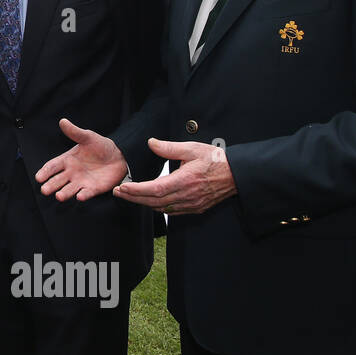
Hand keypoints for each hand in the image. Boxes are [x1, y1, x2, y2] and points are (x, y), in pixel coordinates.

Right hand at [35, 118, 128, 200]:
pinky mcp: (93, 189)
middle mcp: (71, 173)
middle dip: (51, 185)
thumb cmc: (101, 146)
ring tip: (59, 196)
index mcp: (67, 160)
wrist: (119, 156)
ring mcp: (81, 182)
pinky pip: (87, 193)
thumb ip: (75, 132)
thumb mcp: (88, 137)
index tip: (38, 178)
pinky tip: (79, 197)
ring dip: (64, 193)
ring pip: (70, 189)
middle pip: (58, 180)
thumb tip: (63, 121)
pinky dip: (83, 195)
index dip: (45, 172)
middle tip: (44, 190)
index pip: (52, 167)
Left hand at [113, 139, 235, 214]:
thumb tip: (151, 142)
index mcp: (185, 181)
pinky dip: (157, 207)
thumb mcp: (192, 148)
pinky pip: (172, 212)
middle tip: (118, 192)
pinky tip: (149, 201)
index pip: (155, 189)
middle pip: (154, 202)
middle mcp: (187, 196)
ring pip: (161, 208)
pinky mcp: (195, 208)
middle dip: (134, 198)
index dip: (137, 191)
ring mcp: (191, 205)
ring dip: (143, 203)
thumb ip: (169, 148)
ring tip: (129, 195)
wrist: (236, 174)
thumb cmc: (215, 160)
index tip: (123, 187)